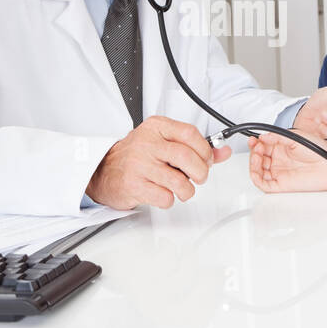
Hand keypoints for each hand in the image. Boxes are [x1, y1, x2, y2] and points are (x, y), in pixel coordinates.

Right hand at [86, 116, 231, 209]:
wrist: (104, 171)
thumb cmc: (137, 157)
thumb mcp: (164, 143)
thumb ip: (195, 147)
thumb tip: (223, 152)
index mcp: (156, 128)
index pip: (190, 134)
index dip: (205, 150)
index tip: (206, 159)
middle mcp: (146, 143)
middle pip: (187, 157)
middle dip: (201, 172)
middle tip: (198, 177)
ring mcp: (139, 164)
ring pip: (179, 181)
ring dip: (187, 190)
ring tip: (181, 189)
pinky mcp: (134, 185)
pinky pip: (165, 197)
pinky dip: (169, 200)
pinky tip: (163, 193)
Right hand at [248, 131, 326, 193]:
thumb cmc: (319, 151)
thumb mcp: (295, 137)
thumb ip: (277, 137)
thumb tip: (262, 136)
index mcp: (282, 149)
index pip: (262, 147)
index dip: (256, 143)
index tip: (253, 139)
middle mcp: (279, 161)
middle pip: (258, 159)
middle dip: (254, 152)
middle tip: (256, 146)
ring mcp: (279, 173)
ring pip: (258, 171)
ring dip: (253, 163)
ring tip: (257, 156)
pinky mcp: (281, 185)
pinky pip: (263, 184)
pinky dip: (255, 178)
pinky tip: (256, 169)